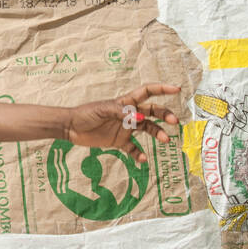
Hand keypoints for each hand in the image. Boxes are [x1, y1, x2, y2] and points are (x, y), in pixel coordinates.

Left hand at [65, 83, 180, 164]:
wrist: (71, 128)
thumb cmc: (85, 114)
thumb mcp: (102, 110)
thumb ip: (121, 113)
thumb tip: (140, 118)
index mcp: (125, 102)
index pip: (147, 92)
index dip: (162, 89)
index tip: (177, 89)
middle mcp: (129, 114)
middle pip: (152, 111)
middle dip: (165, 115)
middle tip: (174, 122)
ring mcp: (125, 128)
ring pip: (147, 129)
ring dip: (157, 133)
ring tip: (165, 140)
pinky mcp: (119, 141)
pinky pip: (133, 148)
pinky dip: (138, 154)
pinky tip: (142, 159)